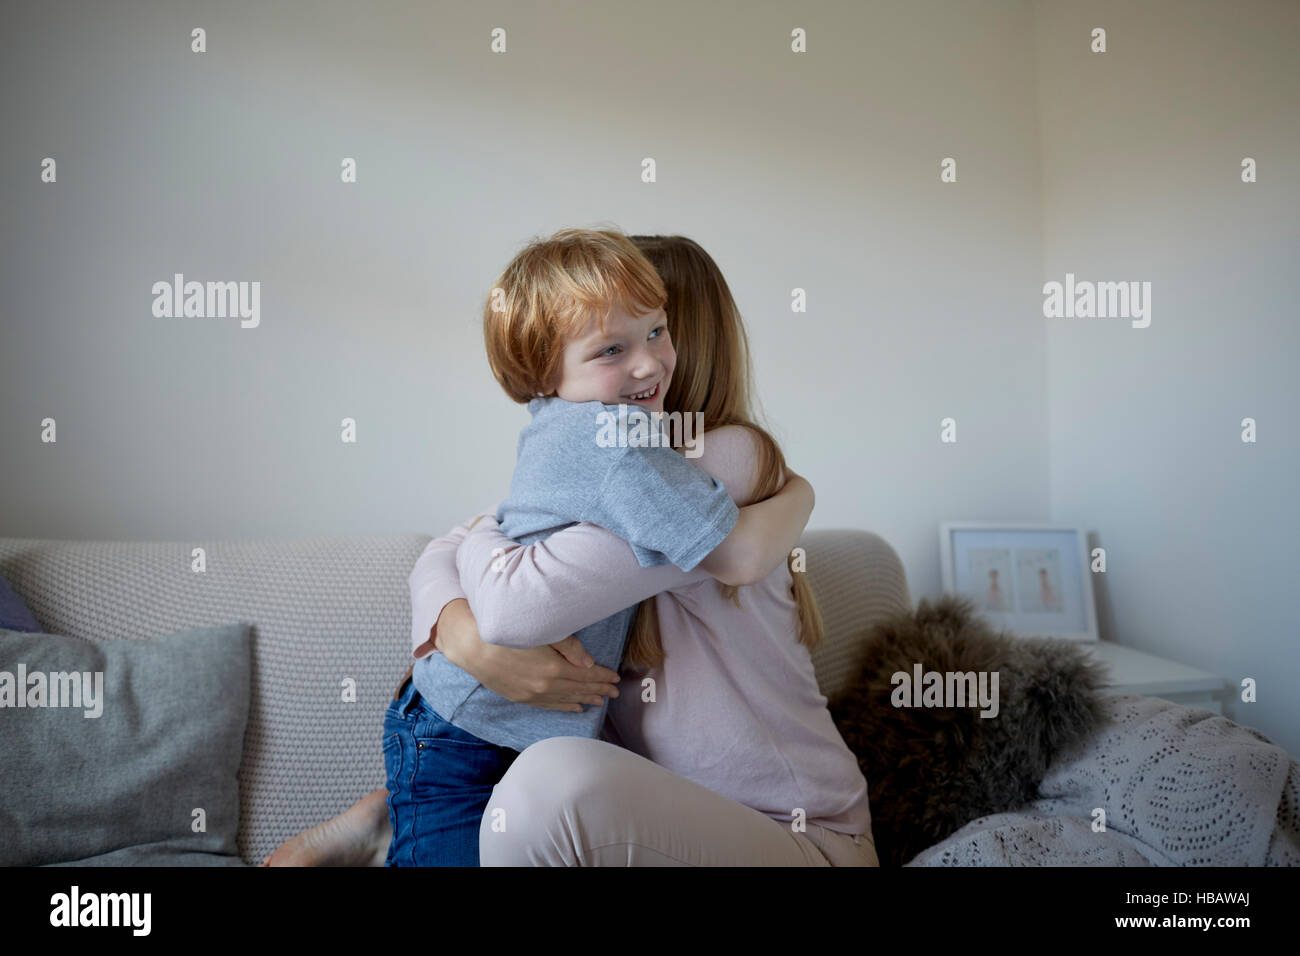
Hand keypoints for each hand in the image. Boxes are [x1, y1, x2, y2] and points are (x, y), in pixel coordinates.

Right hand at [433, 599, 620, 711]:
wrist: (471, 645)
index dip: (603, 677)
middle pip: (579, 688)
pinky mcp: (520, 697)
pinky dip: (564, 707)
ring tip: (599, 700)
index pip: (586, 675)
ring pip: (565, 699)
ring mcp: (531, 694)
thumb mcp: (541, 632)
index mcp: (553, 669)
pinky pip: (549, 705)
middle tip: (615, 692)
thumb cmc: (507, 632)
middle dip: (599, 689)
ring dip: (584, 699)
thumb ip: (568, 646)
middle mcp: (545, 686)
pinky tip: (574, 707)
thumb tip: (589, 663)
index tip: (616, 678)